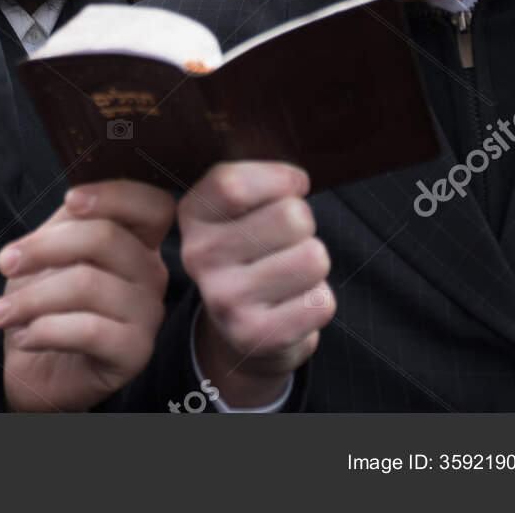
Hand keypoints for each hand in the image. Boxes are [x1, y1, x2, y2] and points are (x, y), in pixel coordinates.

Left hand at [0, 180, 173, 411]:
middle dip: (43, 248)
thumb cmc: (45, 303)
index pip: (153, 205)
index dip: (115, 196)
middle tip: (5, 264)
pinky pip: (88, 330)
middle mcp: (152, 274)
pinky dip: (44, 330)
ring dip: (30, 298)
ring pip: (88, 285)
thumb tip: (73, 199)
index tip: (69, 201)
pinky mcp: (135, 353)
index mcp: (138, 242)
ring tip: (0, 313)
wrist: (34, 367)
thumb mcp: (52, 250)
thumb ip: (69, 220)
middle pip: (106, 238)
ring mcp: (149, 315)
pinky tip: (24, 337)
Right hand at [179, 161, 333, 407]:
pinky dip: (316, 300)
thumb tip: (296, 181)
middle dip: (304, 224)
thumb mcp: (238, 206)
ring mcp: (225, 299)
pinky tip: (290, 303)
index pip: (233, 184)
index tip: (294, 185)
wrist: (239, 328)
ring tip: (288, 271)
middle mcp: (200, 257)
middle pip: (292, 217)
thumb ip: (257, 179)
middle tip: (285, 241)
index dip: (279, 179)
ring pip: (313, 258)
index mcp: (194, 214)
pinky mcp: (255, 335)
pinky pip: (321, 302)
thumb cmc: (250, 248)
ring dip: (312, 263)